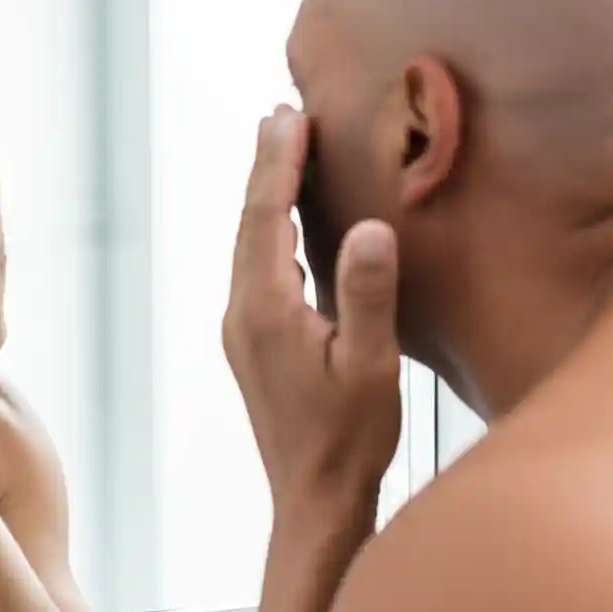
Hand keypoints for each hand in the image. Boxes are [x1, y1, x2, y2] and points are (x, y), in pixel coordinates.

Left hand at [222, 107, 400, 513]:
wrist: (312, 496)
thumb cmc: (348, 436)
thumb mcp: (371, 365)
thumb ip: (366, 293)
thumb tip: (368, 227)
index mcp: (266, 309)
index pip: (266, 216)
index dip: (278, 163)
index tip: (290, 116)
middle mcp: (241, 312)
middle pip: (249, 222)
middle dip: (266, 166)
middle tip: (278, 115)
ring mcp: (241, 328)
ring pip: (248, 244)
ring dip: (264, 195)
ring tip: (280, 153)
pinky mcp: (250, 342)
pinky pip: (254, 268)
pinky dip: (267, 231)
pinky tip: (282, 226)